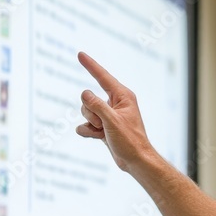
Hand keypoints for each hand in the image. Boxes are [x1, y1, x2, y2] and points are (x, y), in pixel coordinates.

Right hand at [75, 51, 152, 172]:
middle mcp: (115, 103)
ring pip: (85, 111)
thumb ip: (96, 105)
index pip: (103, 77)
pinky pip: (85, 124)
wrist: (135, 161)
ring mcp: (108, 114)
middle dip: (91, 112)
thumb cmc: (130, 141)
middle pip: (88, 98)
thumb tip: (84, 94)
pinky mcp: (103, 126)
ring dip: (91, 123)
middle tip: (104, 124)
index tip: (80, 54)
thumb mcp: (112, 120)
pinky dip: (88, 131)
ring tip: (103, 132)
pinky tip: (98, 138)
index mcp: (123, 96)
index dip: (90, 65)